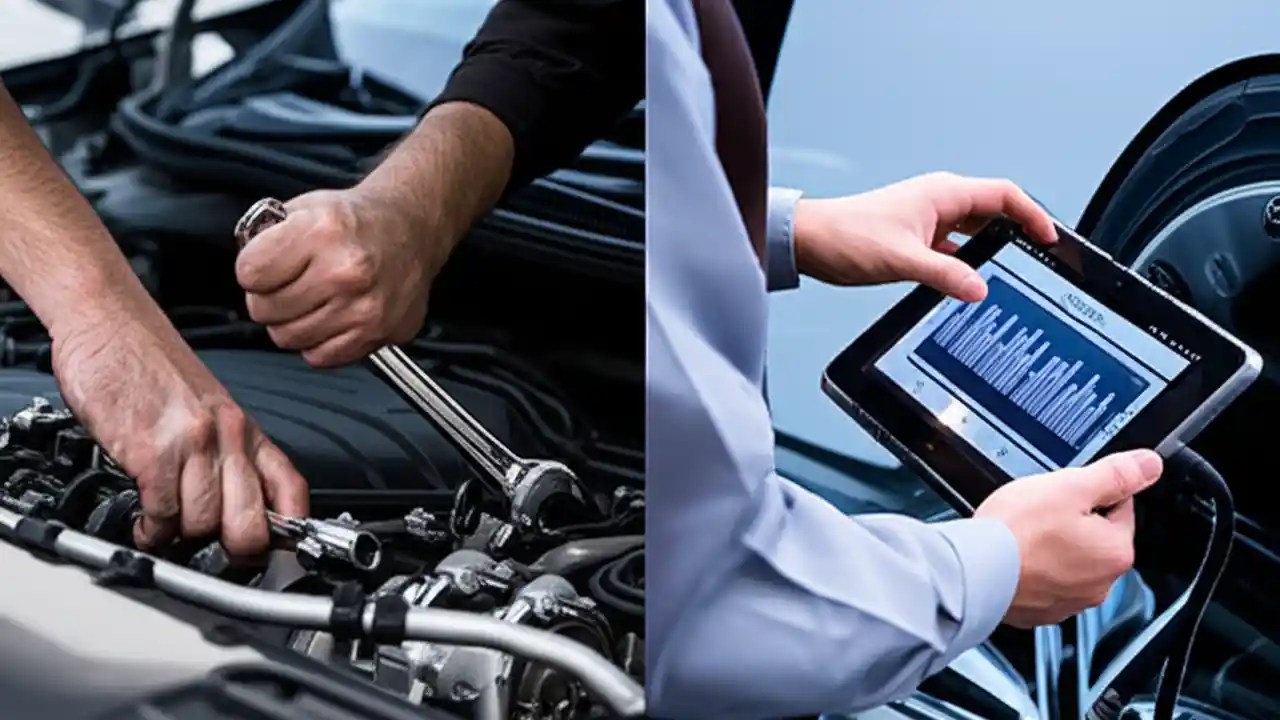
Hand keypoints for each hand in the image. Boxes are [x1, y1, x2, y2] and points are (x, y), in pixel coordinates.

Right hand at [50, 298, 308, 556]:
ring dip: (182, 541)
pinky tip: (146, 525)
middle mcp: (229, 435)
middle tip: (213, 554)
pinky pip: (163, 513)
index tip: (282, 556)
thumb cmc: (153, 364)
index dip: (292, 536)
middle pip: (252, 525)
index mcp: (247, 429)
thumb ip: (228, 453)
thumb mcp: (209, 408)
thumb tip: (240, 507)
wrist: (111, 322)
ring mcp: (193, 442)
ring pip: (204, 525)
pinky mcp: (152, 448)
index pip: (292, 492)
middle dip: (233, 552)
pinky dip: (152, 531)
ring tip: (168, 532)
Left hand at [235, 188, 445, 366]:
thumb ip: (268, 237)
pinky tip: (330, 317)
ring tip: (311, 302)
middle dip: (268, 299)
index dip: (252, 270)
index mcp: (322, 232)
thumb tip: (248, 274)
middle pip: (266, 310)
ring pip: (289, 338)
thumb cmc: (355, 220)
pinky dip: (318, 341)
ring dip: (292, 323)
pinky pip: (321, 356)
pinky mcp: (379, 333)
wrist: (412, 229)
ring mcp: (365, 307)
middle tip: (288, 285)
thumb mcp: (306, 207)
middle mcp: (345, 272)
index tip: (266, 266)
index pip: (249, 274)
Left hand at [792, 172, 1057, 300]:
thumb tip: (980, 290)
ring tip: (1014, 273)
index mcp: (943, 193)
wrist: (809, 241)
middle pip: (994, 213)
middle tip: (1040, 258)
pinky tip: (972, 284)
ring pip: (974, 233)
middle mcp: (939, 202)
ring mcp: (928, 220)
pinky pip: (954, 249)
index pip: (1004, 196)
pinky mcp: (916, 239)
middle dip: (1019, 233)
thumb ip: (945, 275)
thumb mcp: (902, 260)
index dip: (1033, 215)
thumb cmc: (846, 236)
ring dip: (992, 250)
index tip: (1050, 238)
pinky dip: (967, 264)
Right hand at [975, 449, 1162, 627]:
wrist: (974, 572)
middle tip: (1039, 512)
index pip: (1118, 506)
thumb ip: (1115, 474)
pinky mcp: (1042, 612)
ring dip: (1052, 547)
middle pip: (1094, 536)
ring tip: (1023, 535)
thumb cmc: (1016, 533)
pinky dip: (1033, 569)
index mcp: (1116, 551)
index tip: (1062, 494)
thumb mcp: (1070, 487)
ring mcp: (1070, 601)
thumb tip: (1149, 465)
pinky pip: (1045, 582)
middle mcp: (1101, 584)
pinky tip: (1015, 557)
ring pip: (1069, 560)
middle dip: (1071, 521)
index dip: (1088, 492)